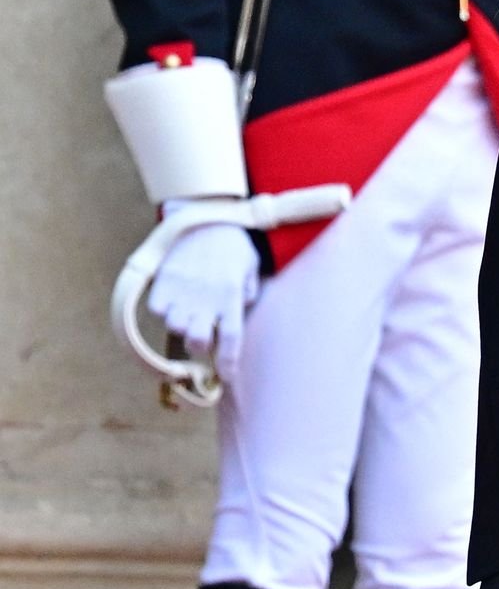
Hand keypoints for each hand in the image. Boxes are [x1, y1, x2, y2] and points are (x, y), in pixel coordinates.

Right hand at [147, 208, 259, 381]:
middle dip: (201, 345)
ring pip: (175, 327)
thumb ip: (247, 293)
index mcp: (231, 295)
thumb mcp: (251, 267)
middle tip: (204, 332)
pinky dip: (163, 309)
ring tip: (189, 310)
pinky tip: (173, 298)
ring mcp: (182, 289)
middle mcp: (206, 297)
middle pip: (198, 341)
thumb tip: (241, 311)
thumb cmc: (234, 242)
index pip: (230, 339)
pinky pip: (157, 309)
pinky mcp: (163, 280)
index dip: (228, 362)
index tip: (226, 376)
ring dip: (182, 325)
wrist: (206, 212)